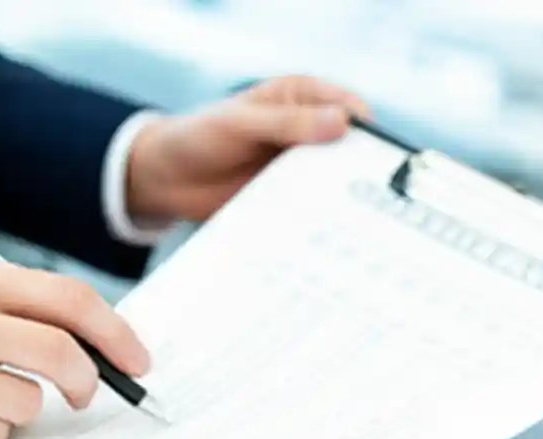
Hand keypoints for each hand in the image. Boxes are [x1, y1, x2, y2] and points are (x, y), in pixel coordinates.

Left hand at [124, 75, 369, 220]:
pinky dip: (324, 220)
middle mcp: (309, 131)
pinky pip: (316, 208)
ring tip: (360, 224)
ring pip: (336, 182)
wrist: (164, 179)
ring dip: (345, 200)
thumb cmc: (199, 136)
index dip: (366, 133)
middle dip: (362, 171)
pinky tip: (332, 237)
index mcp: (302, 98)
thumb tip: (342, 123)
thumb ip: (288, 123)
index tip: (378, 158)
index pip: (349, 109)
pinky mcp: (291, 197)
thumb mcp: (241, 124)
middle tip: (374, 197)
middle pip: (350, 149)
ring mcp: (301, 167)